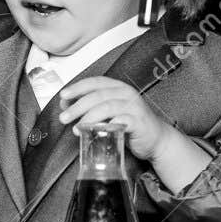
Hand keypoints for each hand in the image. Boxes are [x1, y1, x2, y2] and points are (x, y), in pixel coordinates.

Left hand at [58, 77, 183, 162]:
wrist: (157, 139)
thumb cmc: (131, 124)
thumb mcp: (109, 113)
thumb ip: (91, 108)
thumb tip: (66, 105)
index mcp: (118, 87)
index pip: (95, 82)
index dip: (77, 87)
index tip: (63, 96)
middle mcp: (126, 94)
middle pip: (97, 95)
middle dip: (77, 106)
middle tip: (64, 117)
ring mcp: (134, 107)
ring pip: (106, 107)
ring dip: (88, 118)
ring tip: (76, 128)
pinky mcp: (139, 122)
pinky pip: (121, 121)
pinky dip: (106, 126)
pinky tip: (96, 132)